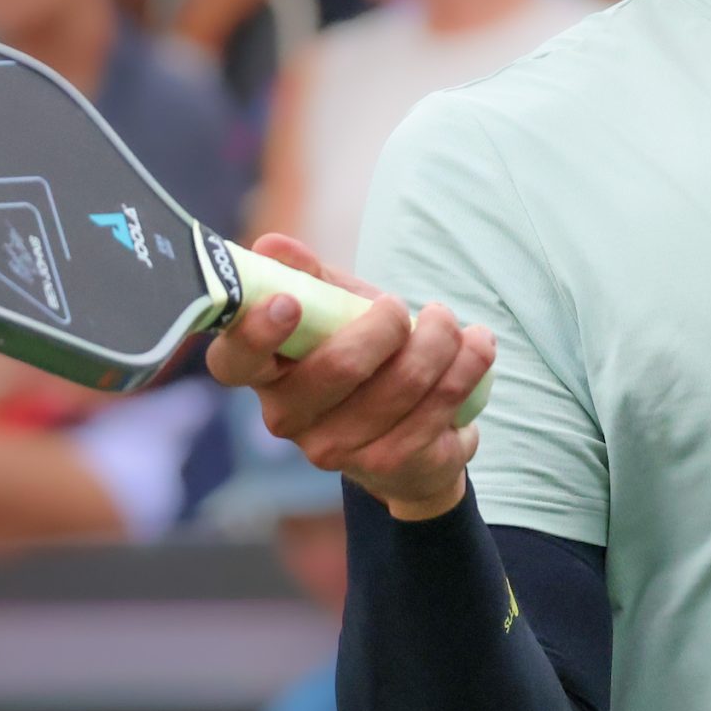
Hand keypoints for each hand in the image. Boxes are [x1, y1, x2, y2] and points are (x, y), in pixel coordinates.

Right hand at [206, 233, 493, 519]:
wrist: (412, 440)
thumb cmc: (363, 356)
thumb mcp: (335, 310)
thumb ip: (310, 277)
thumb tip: (274, 243)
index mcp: (264, 373)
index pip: (234, 362)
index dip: (255, 333)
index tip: (289, 303)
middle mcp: (288, 419)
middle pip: (338, 367)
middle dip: (385, 324)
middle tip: (401, 305)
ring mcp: (337, 450)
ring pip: (401, 384)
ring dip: (439, 340)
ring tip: (448, 322)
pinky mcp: (390, 466)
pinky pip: (439, 407)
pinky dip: (467, 366)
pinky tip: (476, 349)